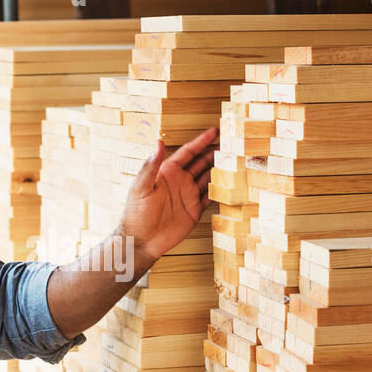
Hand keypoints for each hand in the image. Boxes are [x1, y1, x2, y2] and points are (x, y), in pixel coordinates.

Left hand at [120, 126, 217, 265]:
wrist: (141, 240)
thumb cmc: (135, 213)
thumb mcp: (141, 187)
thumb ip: (151, 165)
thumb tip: (158, 142)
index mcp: (167, 172)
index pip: (188, 152)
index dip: (201, 142)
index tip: (214, 131)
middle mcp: (180, 181)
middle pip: (201, 163)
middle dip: (215, 153)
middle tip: (231, 145)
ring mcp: (188, 195)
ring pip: (208, 178)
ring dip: (220, 170)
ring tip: (235, 161)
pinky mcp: (194, 210)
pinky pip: (211, 197)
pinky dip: (221, 190)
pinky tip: (230, 184)